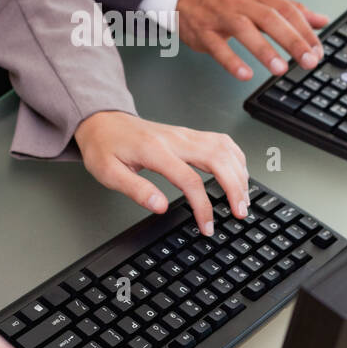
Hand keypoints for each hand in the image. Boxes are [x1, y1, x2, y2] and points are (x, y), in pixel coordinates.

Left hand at [74, 110, 248, 235]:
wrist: (102, 121)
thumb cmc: (105, 146)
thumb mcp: (108, 173)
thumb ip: (137, 190)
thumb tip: (161, 207)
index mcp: (155, 150)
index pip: (189, 180)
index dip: (203, 206)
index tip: (207, 226)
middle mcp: (175, 139)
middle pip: (217, 160)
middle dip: (234, 188)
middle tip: (240, 212)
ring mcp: (185, 134)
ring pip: (224, 148)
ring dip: (239, 173)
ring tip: (244, 198)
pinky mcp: (189, 134)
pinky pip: (221, 141)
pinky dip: (235, 157)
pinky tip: (239, 172)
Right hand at [176, 0, 327, 79]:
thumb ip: (290, 9)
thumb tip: (321, 20)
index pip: (288, 10)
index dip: (305, 31)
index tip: (318, 51)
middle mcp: (241, 2)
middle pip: (271, 18)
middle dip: (292, 41)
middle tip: (308, 61)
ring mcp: (221, 16)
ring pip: (244, 30)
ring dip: (264, 50)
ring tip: (280, 70)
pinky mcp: (203, 31)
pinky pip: (217, 47)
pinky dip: (231, 61)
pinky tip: (244, 74)